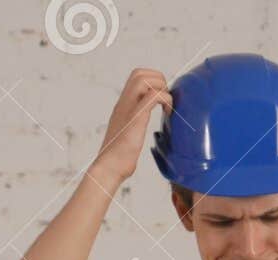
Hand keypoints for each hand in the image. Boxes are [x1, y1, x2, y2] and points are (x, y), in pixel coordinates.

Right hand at [90, 68, 172, 184]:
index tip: (161, 99)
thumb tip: (141, 127)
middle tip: (165, 101)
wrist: (109, 168)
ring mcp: (128, 109)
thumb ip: (134, 124)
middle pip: (140, 73)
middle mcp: (123, 103)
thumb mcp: (129, 134)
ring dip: (161, 88)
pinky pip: (152, 96)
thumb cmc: (120, 157)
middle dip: (159, 80)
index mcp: (123, 105)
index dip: (153, 81)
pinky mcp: (135, 119)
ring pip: (144, 79)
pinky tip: (167, 113)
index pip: (136, 76)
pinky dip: (165, 99)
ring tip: (166, 106)